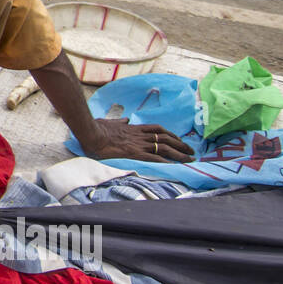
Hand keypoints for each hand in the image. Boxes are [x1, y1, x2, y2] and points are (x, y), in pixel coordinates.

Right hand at [78, 117, 193, 162]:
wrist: (91, 133)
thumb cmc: (97, 128)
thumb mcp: (111, 121)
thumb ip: (120, 121)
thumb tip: (126, 118)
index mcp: (134, 128)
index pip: (157, 129)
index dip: (170, 134)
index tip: (178, 139)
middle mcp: (139, 135)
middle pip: (165, 137)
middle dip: (180, 144)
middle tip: (191, 150)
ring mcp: (138, 143)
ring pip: (164, 146)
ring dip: (179, 153)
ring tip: (189, 158)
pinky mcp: (134, 152)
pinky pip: (153, 156)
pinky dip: (165, 160)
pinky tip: (174, 165)